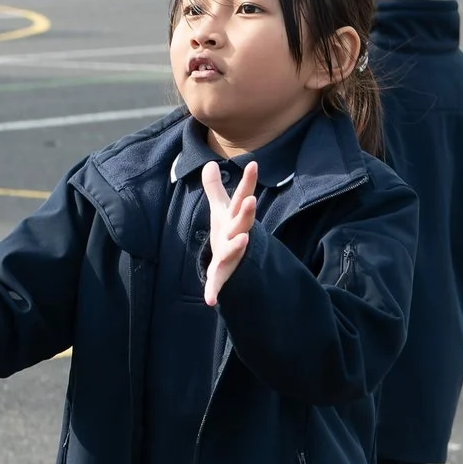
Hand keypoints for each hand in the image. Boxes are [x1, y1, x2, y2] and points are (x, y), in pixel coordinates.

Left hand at [202, 160, 257, 306]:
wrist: (236, 263)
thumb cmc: (228, 232)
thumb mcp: (220, 210)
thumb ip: (214, 188)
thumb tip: (210, 163)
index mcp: (235, 218)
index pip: (242, 197)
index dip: (247, 182)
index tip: (253, 165)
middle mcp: (236, 234)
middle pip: (242, 222)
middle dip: (247, 212)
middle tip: (251, 200)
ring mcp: (231, 254)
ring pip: (234, 249)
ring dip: (238, 244)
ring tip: (244, 238)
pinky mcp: (222, 273)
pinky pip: (218, 282)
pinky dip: (213, 290)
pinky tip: (210, 300)